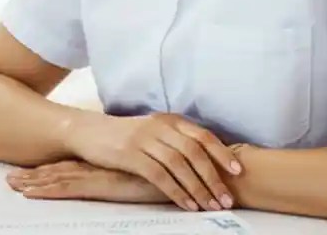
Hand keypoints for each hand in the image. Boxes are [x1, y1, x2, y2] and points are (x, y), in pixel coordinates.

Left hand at [7, 160, 169, 203]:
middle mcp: (96, 167)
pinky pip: (67, 188)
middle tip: (9, 180)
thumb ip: (134, 173)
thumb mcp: (145, 175)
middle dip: (33, 176)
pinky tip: (29, 193)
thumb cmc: (168, 172)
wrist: (181, 168)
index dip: (49, 170)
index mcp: (105, 164)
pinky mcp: (100, 184)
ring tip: (10, 184)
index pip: (71, 166)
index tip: (27, 172)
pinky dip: (46, 190)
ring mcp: (96, 175)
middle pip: (58, 170)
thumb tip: (127, 176)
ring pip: (56, 178)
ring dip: (33, 182)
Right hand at [63, 111, 240, 211]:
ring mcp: (145, 140)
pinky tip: (186, 204)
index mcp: (169, 120)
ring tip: (210, 206)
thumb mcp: (153, 131)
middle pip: (195, 152)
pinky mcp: (131, 155)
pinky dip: (176, 191)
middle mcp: (160, 126)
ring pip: (180, 165)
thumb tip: (207, 163)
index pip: (203, 135)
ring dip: (198, 188)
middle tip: (226, 199)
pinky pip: (160, 175)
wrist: (88, 132)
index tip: (238, 171)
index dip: (222, 153)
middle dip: (214, 178)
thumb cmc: (124, 136)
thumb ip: (176, 141)